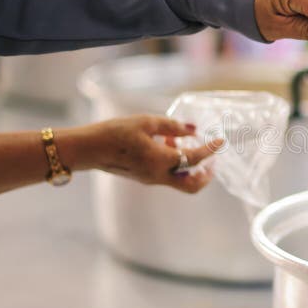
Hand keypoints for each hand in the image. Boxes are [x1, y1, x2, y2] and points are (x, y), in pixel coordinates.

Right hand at [80, 115, 213, 193]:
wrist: (87, 149)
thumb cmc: (113, 133)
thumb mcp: (145, 122)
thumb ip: (172, 126)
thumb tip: (193, 128)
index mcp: (161, 161)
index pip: (195, 158)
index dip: (211, 149)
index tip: (221, 141)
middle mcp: (158, 175)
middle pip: (192, 185)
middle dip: (207, 174)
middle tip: (213, 160)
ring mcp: (150, 179)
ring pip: (181, 181)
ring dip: (189, 165)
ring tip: (181, 141)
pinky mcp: (143, 178)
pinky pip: (168, 175)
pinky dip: (175, 164)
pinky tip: (166, 144)